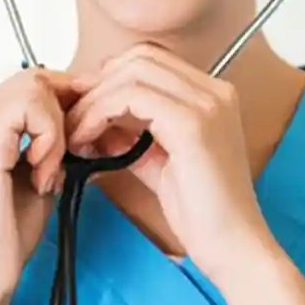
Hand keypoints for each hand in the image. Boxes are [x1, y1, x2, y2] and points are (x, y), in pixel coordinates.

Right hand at [0, 68, 77, 304]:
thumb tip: (86, 107)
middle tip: (68, 156)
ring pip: (36, 87)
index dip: (64, 100)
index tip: (84, 129)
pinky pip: (34, 108)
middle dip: (65, 112)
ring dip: (56, 129)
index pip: (27, 82)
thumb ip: (51, 137)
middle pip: (33, 78)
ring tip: (49, 172)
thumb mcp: (35, 171)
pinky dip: (51, 139)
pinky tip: (42, 175)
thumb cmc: (3, 234)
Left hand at [64, 44, 270, 279]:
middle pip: (138, 58)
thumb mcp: (156, 160)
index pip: (150, 59)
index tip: (83, 102)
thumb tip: (94, 118)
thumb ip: (129, 134)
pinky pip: (131, 97)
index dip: (110, 75)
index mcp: (212, 96)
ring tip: (76, 132)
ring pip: (131, 73)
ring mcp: (207, 104)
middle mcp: (215, 92)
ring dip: (93, 100)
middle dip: (97, 82)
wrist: (232, 246)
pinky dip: (99, 113)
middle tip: (73, 113)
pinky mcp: (192, 123)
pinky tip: (87, 139)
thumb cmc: (202, 211)